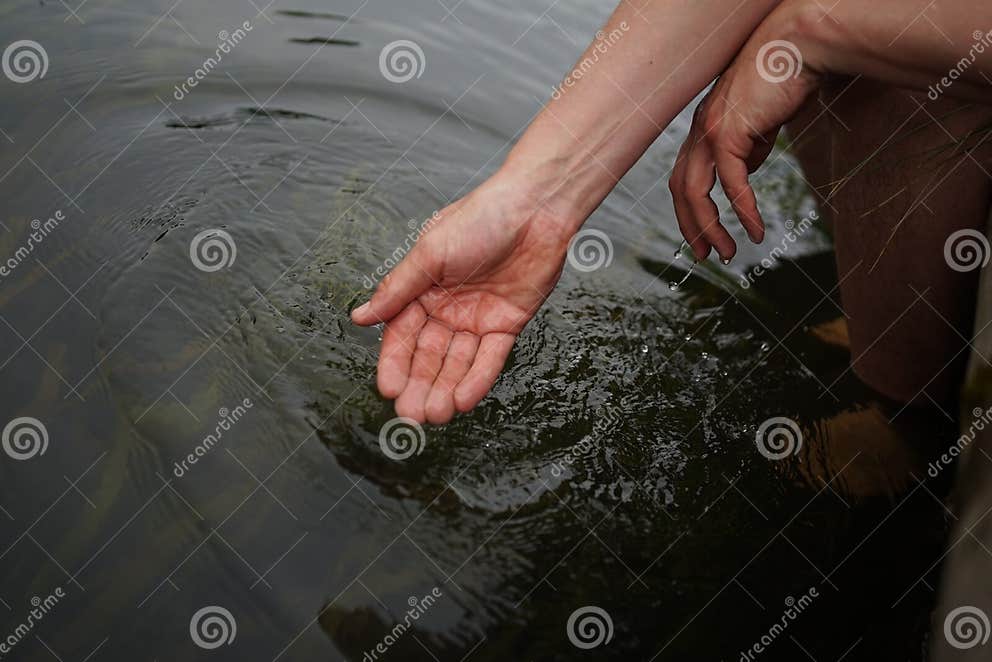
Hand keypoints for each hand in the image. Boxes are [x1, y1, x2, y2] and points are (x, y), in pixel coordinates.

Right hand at [351, 174, 571, 423]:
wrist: (534, 208)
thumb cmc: (480, 218)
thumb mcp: (429, 253)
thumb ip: (397, 289)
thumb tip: (360, 317)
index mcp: (422, 289)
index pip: (402, 334)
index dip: (395, 363)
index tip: (389, 389)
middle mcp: (447, 308)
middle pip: (429, 355)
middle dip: (419, 385)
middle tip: (411, 416)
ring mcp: (477, 318)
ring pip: (458, 363)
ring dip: (445, 389)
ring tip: (435, 416)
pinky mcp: (507, 324)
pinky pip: (490, 358)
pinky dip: (477, 379)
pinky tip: (463, 400)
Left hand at [669, 2, 821, 260]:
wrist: (798, 47)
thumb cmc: (784, 81)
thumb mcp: (761, 123)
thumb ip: (749, 148)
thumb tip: (744, 173)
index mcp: (703, 129)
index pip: (683, 178)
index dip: (689, 211)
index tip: (702, 237)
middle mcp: (699, 131)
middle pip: (680, 190)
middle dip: (691, 227)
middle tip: (706, 255)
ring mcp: (710, 130)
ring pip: (696, 192)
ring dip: (711, 227)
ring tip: (729, 252)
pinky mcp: (731, 131)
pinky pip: (731, 183)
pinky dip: (742, 210)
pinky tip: (755, 229)